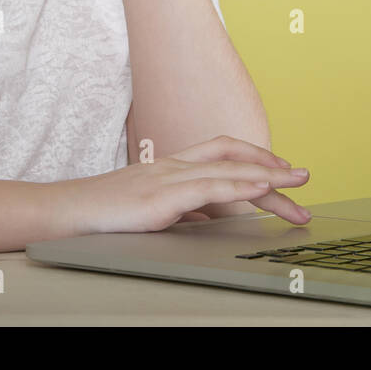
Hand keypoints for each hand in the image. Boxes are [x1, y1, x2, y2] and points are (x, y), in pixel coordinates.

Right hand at [57, 135, 311, 235]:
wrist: (66, 212)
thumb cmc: (102, 214)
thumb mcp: (151, 209)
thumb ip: (181, 209)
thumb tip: (210, 217)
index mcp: (171, 167)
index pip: (222, 152)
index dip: (255, 156)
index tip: (282, 171)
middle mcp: (174, 166)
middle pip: (233, 155)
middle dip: (272, 166)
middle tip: (304, 179)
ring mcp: (168, 178)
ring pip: (228, 169)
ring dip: (268, 176)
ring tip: (297, 184)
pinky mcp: (162, 196)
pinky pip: (210, 187)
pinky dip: (240, 185)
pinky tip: (261, 190)